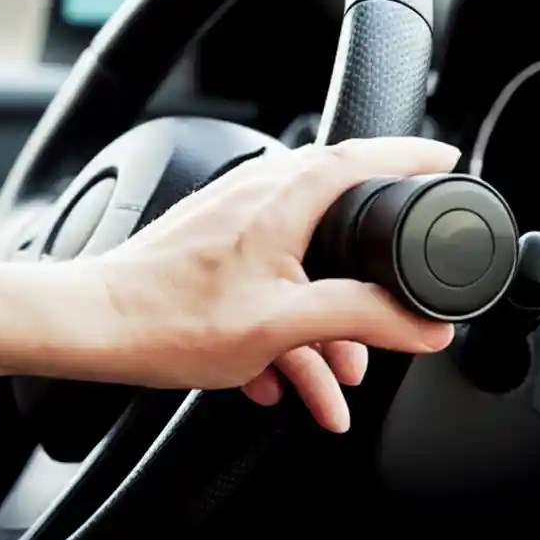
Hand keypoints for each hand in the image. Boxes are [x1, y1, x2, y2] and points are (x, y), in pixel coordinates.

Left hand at [85, 137, 460, 432]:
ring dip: (321, 328)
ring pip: (301, 267)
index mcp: (282, 197)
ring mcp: (231, 220)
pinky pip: (265, 282)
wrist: (95, 327)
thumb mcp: (284, 324)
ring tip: (332, 384)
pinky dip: (282, 328)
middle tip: (391, 319)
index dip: (410, 155)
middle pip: (339, 222)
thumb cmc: (172, 319)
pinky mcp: (211, 248)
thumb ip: (361, 320)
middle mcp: (257, 195)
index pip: (362, 156)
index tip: (445, 161)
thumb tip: (422, 327)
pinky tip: (280, 381)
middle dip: (366, 285)